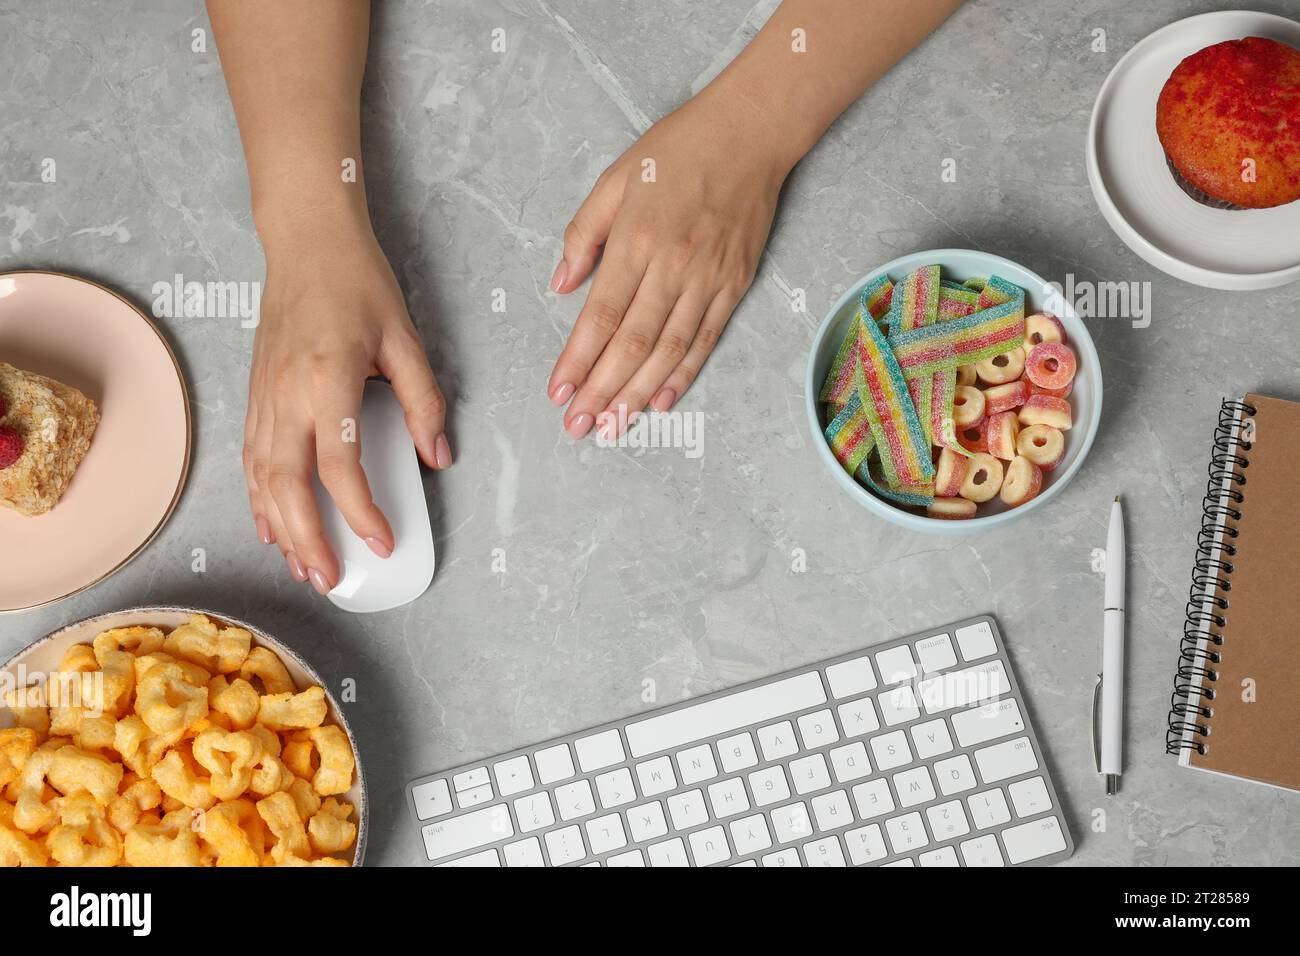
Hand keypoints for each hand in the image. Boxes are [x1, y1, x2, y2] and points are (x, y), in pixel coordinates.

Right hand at [245, 221, 449, 593]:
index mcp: (327, 380)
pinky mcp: (255, 396)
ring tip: (304, 567)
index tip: (382, 541)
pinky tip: (272, 527)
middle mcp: (286, 395)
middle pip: (288, 485)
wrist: (306, 244)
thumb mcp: (405, 339)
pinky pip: (251, 459)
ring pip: (262, 479)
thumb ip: (422, 401)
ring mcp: (263, 397)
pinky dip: (259, 499)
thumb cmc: (357, 285)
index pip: (339, 464)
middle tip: (331, 579)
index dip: (360, 511)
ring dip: (281, 529)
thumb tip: (438, 454)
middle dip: (309, 539)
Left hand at [547, 91, 793, 437]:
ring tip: (613, 428)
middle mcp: (673, 266)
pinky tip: (660, 402)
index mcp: (637, 240)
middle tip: (579, 429)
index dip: (579, 359)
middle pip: (633, 343)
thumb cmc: (676, 151)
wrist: (750, 133)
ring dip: (638, 394)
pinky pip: (705, 339)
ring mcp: (708, 279)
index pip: (602, 314)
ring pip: (669, 350)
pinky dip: (683, 375)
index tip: (559, 392)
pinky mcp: (735, 285)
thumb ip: (584, 234)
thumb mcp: (614, 179)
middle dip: (602, 392)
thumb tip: (561, 286)